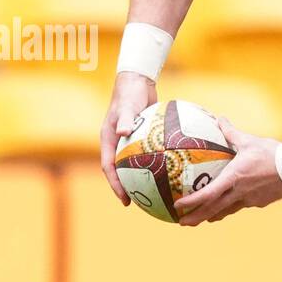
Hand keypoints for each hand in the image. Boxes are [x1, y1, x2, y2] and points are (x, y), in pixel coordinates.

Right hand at [100, 73, 156, 203]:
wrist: (137, 79)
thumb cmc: (130, 91)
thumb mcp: (127, 105)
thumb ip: (124, 118)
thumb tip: (124, 131)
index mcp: (109, 140)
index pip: (109, 168)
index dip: (115, 185)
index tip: (124, 199)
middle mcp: (117, 143)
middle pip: (120, 171)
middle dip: (127, 188)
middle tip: (138, 202)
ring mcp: (129, 141)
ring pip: (134, 165)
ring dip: (142, 179)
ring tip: (155, 193)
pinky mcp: (142, 137)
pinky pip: (148, 154)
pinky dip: (157, 163)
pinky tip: (172, 171)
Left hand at [174, 118, 281, 224]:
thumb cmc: (274, 154)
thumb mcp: (250, 141)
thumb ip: (231, 132)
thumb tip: (219, 119)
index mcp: (234, 178)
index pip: (208, 194)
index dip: (192, 201)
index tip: (178, 206)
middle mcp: (240, 193)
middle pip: (214, 210)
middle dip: (196, 217)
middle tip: (182, 223)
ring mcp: (251, 200)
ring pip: (228, 210)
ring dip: (213, 215)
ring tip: (203, 219)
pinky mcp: (261, 202)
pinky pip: (243, 205)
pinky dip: (233, 206)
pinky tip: (232, 204)